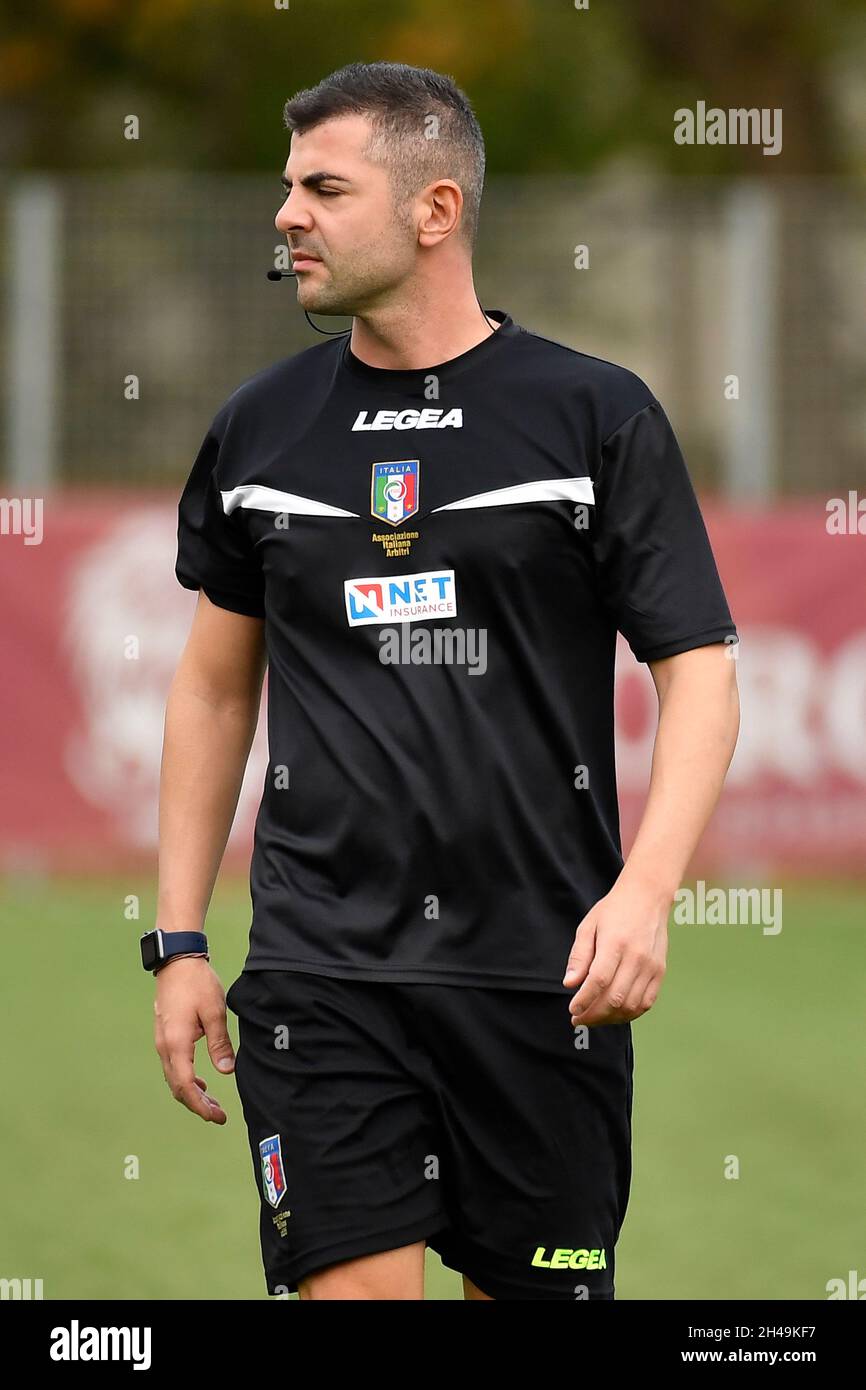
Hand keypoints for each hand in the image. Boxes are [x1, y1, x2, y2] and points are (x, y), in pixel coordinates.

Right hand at [153, 955, 235, 1122]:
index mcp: (177, 1044)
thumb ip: (220, 1043)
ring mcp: (162, 1042)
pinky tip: (202, 1081)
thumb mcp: (215, 1012)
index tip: (217, 1116)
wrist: (176, 962)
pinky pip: (173, 1067)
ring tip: (213, 1103)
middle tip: (219, 1115)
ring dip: (192, 1093)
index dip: (201, 1105)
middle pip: (177, 1087)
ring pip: (174, 1078)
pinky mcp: (165, 1037)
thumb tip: (227, 1071)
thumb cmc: (196, 984)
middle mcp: (165, 1047)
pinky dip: (187, 1080)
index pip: (186, 1086)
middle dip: (198, 1104)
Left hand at [562, 878, 669, 1025]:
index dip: (584, 1001)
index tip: (572, 1010)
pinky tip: (616, 1013)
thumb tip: (570, 984)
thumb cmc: (614, 910)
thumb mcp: (588, 926)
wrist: (647, 897)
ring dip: (611, 1018)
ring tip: (595, 1017)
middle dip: (594, 1015)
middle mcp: (636, 957)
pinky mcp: (660, 972)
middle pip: (615, 998)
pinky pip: (646, 1002)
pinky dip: (630, 1014)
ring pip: (631, 1005)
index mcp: (615, 943)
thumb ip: (579, 956)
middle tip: (579, 1018)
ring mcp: (651, 966)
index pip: (598, 981)